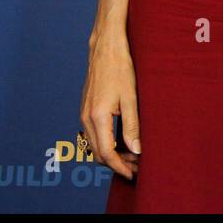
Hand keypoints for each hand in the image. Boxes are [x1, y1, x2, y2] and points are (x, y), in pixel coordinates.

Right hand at [80, 32, 140, 179]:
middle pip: (98, 153)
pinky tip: (123, 141)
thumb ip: (132, 125)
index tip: (133, 174)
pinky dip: (107, 143)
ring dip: (112, 154)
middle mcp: (86, 118)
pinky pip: (95, 134)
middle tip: (138, 167)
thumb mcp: (131, 97)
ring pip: (95, 144)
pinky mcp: (87, 109)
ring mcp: (84, 113)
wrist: (105, 48)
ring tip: (133, 156)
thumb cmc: (120, 68)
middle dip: (117, 163)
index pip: (106, 153)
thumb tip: (136, 149)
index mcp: (97, 116)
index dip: (120, 166)